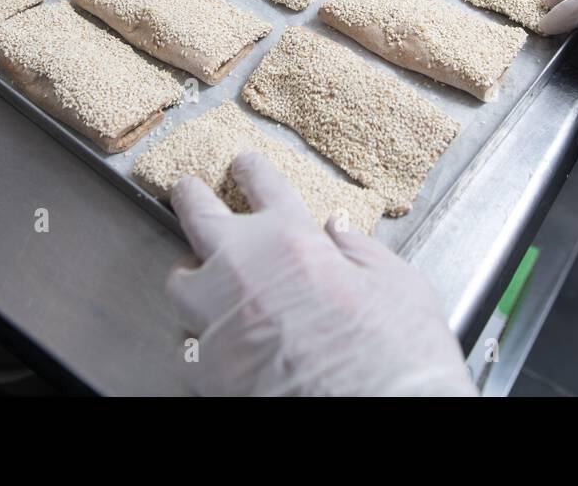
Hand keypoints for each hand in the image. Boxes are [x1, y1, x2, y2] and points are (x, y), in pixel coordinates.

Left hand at [166, 152, 476, 396]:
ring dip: (191, 277)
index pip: (262, 185)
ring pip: (179, 282)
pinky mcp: (209, 368)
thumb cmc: (395, 354)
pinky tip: (213, 345)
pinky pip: (188, 347)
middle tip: (187, 188)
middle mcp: (245, 269)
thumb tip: (339, 230)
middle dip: (191, 196)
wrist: (376, 412)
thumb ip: (361, 251)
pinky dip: (199, 343)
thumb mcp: (398, 285)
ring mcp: (220, 318)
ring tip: (199, 279)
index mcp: (293, 239)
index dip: (250, 170)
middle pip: (198, 215)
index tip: (243, 165)